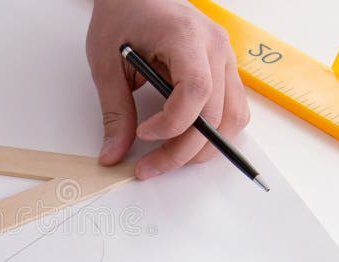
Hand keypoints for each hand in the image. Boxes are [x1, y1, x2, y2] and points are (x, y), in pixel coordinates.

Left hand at [86, 0, 249, 177]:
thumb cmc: (124, 15)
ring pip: (232, 118)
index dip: (172, 123)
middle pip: (215, 114)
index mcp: (185, 37)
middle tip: (148, 168)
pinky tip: (183, 141)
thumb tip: (114, 153)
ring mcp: (225, 58)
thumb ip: (114, 111)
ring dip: (202, 148)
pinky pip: (231, 110)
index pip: (196, 90)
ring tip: (165, 159)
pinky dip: (212, 133)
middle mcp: (215, 47)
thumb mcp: (106, 62)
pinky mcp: (224, 70)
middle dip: (182, 150)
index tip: (143, 134)